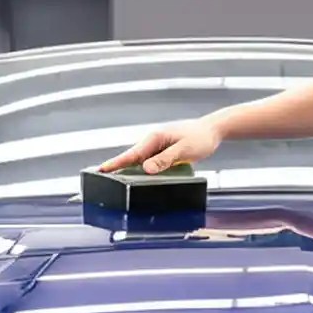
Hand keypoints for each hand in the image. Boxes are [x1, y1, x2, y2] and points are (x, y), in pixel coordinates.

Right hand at [98, 119, 222, 173]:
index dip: (116, 163)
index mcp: (155, 138)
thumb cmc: (200, 138)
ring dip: (128, 171)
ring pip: (139, 162)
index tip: (101, 169)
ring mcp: (157, 147)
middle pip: (131, 158)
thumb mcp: (185, 149)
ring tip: (112, 182)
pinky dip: (141, 171)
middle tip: (100, 178)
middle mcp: (153, 142)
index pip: (132, 154)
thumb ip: (166, 159)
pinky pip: (148, 163)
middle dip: (116, 168)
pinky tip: (136, 179)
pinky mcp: (162, 153)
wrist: (212, 130)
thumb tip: (147, 169)